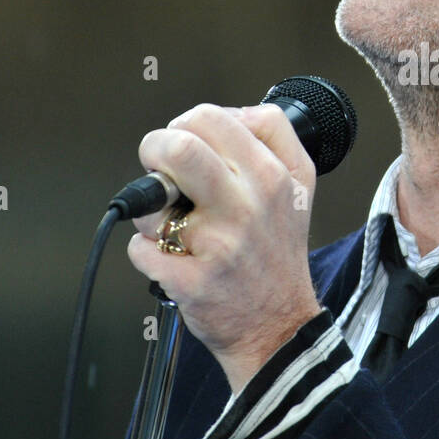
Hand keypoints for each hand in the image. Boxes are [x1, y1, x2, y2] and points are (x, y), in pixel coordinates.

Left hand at [126, 103, 322, 392]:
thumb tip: (228, 112)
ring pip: (151, 195)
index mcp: (272, 175)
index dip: (184, 125)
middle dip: (154, 150)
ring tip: (174, 224)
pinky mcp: (191, 280)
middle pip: (178, 144)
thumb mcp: (299, 183)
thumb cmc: (277, 253)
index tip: (185, 145)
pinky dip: (146, 253)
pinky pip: (139, 248)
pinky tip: (173, 258)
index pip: (210, 117)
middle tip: (161, 171)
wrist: (278, 326)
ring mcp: (218, 244)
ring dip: (150, 209)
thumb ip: (272, 132)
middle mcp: (248, 205)